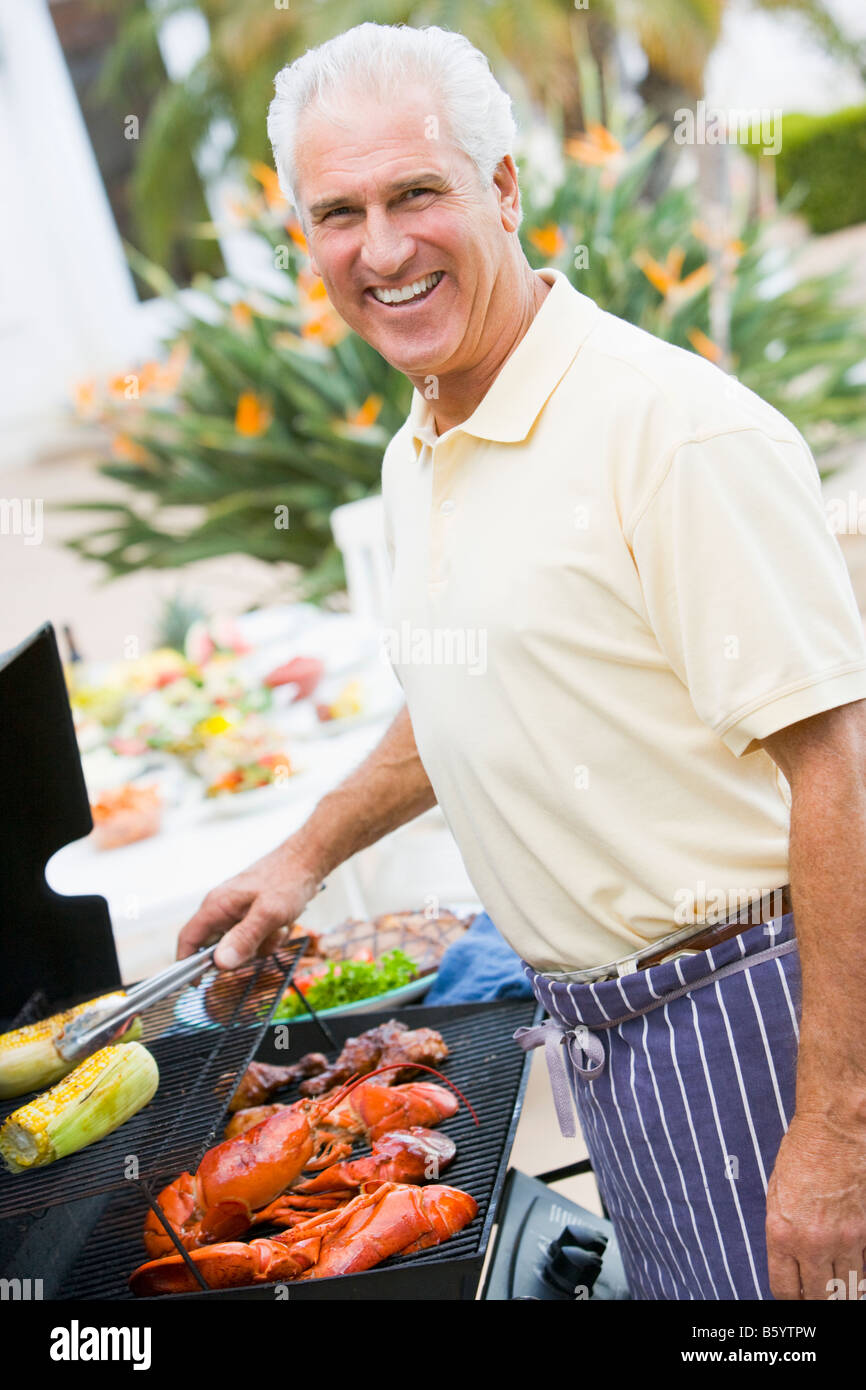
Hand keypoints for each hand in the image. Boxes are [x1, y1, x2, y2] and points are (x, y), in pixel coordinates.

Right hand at [177, 841, 320, 969]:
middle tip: (264, 942)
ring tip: (279, 927)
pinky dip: (270, 936)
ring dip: (262, 944)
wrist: (307, 861)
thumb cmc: (287, 881)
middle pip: (218, 948)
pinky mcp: (251, 914)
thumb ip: (244, 938)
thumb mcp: (268, 914)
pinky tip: (283, 924)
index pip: (188, 939)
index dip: (186, 965)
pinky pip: (255, 937)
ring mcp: (236, 911)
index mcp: (216, 906)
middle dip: (244, 953)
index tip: (196, 985)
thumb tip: (220, 964)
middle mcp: (221, 909)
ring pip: (240, 945)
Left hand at [766, 1111, 865, 1298]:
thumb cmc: (801, 1154)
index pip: (785, 1289)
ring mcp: (843, 1240)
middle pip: (818, 1296)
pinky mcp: (865, 1232)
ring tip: (836, 1284)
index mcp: (782, 1234)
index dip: (790, 1296)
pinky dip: (859, 1269)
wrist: (835, 1131)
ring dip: (842, 1290)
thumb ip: (784, 1232)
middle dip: (816, 1298)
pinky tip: (852, 1262)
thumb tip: (792, 1261)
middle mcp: (812, 1244)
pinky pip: (864, 1266)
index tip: (794, 1293)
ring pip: (847, 1289)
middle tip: (817, 1292)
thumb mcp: (777, 1194)